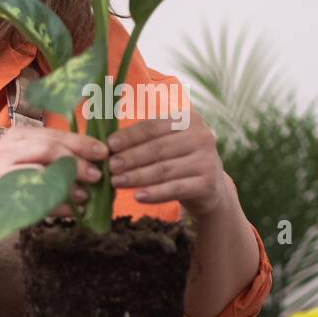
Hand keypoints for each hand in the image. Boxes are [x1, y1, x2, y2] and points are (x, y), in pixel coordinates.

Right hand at [0, 127, 109, 220]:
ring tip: (86, 195)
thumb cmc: (13, 183)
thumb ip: (57, 157)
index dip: (81, 142)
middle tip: (98, 175)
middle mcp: (7, 147)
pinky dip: (57, 205)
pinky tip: (72, 211)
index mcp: (19, 136)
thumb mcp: (31, 161)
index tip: (104, 152)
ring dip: (68, 183)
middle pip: (48, 148)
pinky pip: (34, 197)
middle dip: (78, 162)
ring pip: (41, 170)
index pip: (54, 134)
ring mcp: (0, 169)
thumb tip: (97, 160)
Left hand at [106, 108, 226, 218]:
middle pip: (157, 148)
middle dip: (130, 158)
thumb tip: (108, 143)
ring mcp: (207, 161)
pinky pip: (175, 189)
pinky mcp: (207, 184)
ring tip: (116, 182)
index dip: (130, 136)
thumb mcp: (169, 141)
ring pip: (164, 169)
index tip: (109, 145)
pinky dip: (155, 194)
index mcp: (189, 119)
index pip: (153, 127)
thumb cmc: (179, 159)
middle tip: (110, 167)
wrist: (209, 187)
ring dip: (137, 177)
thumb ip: (145, 138)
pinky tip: (137, 197)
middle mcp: (202, 137)